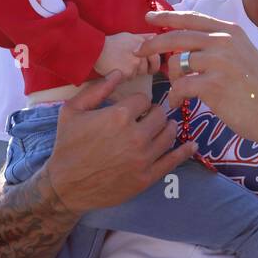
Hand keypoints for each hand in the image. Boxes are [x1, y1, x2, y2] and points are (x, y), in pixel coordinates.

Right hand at [42, 70, 196, 215]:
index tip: (132, 109)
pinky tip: (192, 145)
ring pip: (170, 134)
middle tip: (148, 118)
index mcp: (119, 115)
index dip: (138, 103)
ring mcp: (143, 158)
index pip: (144, 99)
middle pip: (160, 115)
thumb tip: (120, 72)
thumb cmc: (67, 145)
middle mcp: (135, 135)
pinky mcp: (147, 177)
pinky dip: (185, 151)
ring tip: (163, 127)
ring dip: (167, 128)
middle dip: (154, 114)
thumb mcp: (72, 110)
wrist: (65, 186)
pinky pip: (174, 160)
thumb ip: (98, 89)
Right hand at [94, 32, 158, 79]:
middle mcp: (141, 53)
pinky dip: (124, 77)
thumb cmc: (111, 43)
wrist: (96, 50)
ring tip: (121, 66)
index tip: (151, 67)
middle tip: (133, 68)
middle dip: (143, 70)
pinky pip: (129, 78)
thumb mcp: (128, 36)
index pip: (156, 57)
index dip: (154, 64)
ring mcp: (135, 63)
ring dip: (132, 73)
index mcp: (142, 43)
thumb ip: (143, 37)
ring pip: (138, 74)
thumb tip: (154, 35)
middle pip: (148, 68)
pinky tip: (116, 69)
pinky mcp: (128, 73)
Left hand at [140, 10, 257, 147]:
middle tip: (140, 52)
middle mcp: (224, 42)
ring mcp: (218, 62)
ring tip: (179, 92)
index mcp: (231, 32)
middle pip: (177, 37)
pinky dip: (175, 97)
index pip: (192, 18)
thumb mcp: (243, 56)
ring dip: (172, 79)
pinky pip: (180, 87)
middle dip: (153, 44)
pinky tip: (179, 104)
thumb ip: (218, 46)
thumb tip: (186, 47)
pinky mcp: (212, 85)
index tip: (149, 18)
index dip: (167, 17)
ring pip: (177, 63)